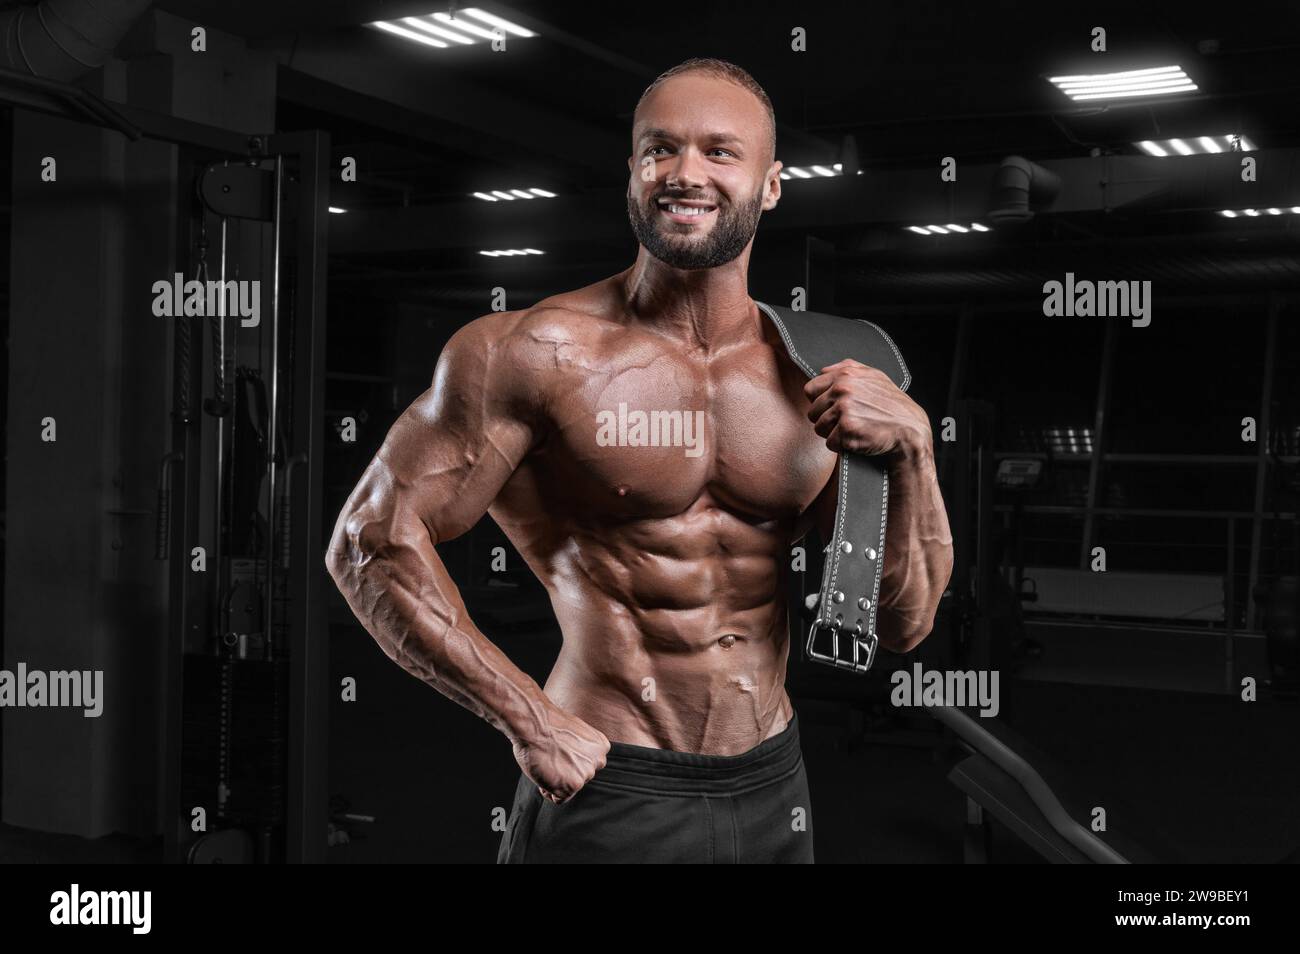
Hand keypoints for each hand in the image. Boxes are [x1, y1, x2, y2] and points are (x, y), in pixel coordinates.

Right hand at [511, 703, 610, 803]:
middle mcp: (598, 761)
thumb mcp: (575, 734)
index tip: (558, 752)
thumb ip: (581, 750)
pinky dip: (548, 790)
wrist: (535, 723)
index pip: (587, 765)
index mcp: (601, 747)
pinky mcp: (573, 785)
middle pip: (579, 777)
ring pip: (569, 788)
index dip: (569, 761)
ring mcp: (586, 774)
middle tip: (549, 757)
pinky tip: (543, 772)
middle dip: (564, 772)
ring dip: (556, 781)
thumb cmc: (547, 724)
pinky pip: (559, 799)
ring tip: (546, 762)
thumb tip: (574, 761)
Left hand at [804, 359, 930, 461]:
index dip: (819, 401)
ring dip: (832, 433)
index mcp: (845, 375)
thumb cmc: (893, 405)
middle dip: (826, 420)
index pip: (810, 389)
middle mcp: (842, 389)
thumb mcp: (875, 376)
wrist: (910, 430)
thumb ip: (847, 369)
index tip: (832, 408)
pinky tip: (856, 439)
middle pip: (812, 411)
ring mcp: (844, 409)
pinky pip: (830, 442)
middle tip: (846, 422)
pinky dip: (841, 445)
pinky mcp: (847, 430)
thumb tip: (822, 370)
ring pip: (819, 428)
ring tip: (852, 430)